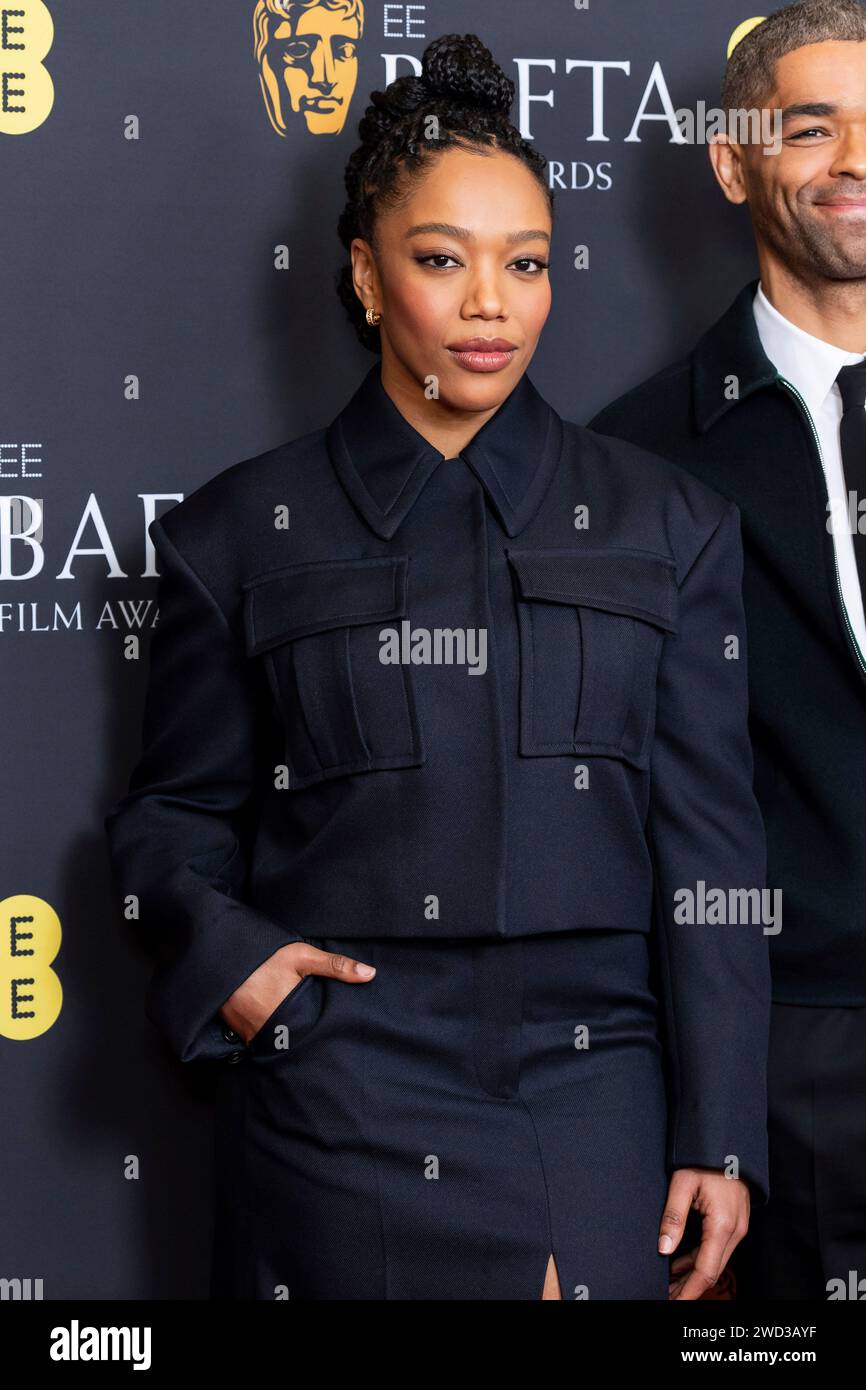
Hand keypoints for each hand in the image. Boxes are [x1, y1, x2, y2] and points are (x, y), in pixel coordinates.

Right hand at [219, 942, 375, 1045]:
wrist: (223, 954)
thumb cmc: (265, 956)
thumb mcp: (303, 956)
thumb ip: (336, 966)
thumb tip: (370, 974)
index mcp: (289, 1015)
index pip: (310, 1039)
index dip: (318, 1038)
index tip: (327, 1040)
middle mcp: (268, 1029)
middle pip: (291, 1043)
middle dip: (299, 1041)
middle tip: (307, 1032)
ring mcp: (249, 1032)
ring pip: (272, 1043)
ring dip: (280, 1038)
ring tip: (291, 1030)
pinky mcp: (235, 1030)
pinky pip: (253, 1039)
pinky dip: (262, 1034)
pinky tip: (268, 1023)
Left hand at [658, 1167, 749, 1299]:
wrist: (728, 1142)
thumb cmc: (705, 1159)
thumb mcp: (683, 1183)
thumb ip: (673, 1216)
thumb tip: (663, 1248)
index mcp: (722, 1225)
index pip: (705, 1271)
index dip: (689, 1291)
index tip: (673, 1302)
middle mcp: (735, 1231)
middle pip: (711, 1271)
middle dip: (688, 1287)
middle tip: (665, 1295)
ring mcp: (737, 1228)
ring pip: (715, 1262)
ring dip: (692, 1274)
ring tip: (667, 1283)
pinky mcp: (734, 1223)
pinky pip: (716, 1249)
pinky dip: (698, 1259)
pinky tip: (678, 1262)